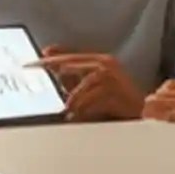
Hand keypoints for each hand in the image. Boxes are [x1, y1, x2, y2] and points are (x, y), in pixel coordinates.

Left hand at [28, 47, 142, 121]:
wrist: (143, 115)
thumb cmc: (116, 103)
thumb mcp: (91, 88)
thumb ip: (72, 79)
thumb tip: (52, 69)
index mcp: (100, 61)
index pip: (69, 56)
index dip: (50, 58)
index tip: (31, 62)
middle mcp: (106, 64)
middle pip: (71, 63)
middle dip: (52, 68)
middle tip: (35, 72)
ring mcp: (112, 77)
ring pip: (81, 85)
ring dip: (73, 100)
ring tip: (69, 111)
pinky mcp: (116, 92)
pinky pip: (91, 100)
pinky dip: (83, 109)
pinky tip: (78, 117)